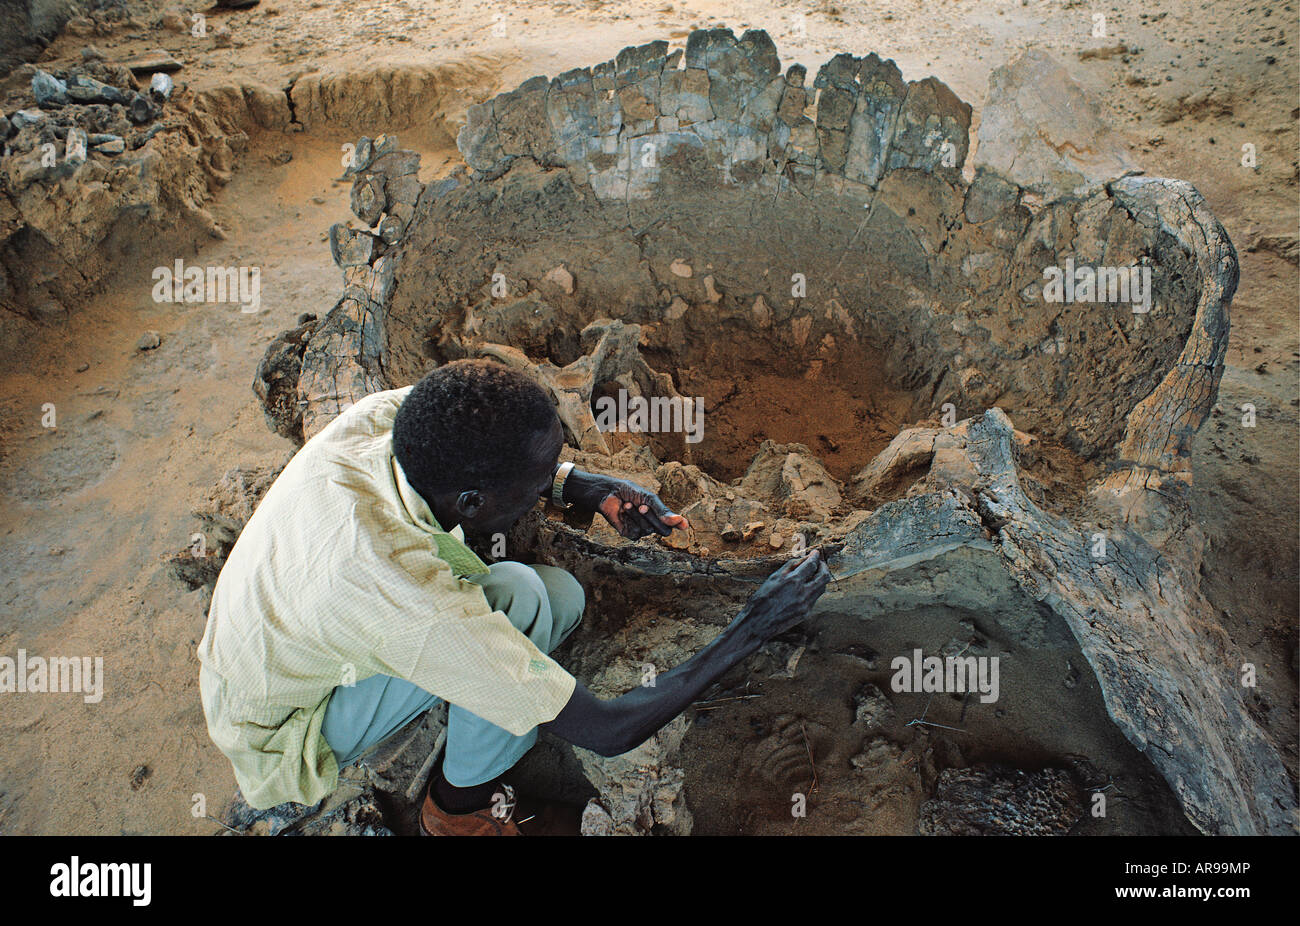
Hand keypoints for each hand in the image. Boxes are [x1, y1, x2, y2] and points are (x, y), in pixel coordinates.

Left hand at [564, 470, 688, 539]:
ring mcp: (642, 530)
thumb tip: (680, 522)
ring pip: (648, 530)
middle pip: (664, 530)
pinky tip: (623, 511)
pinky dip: (629, 519)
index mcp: (659, 514)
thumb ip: (663, 510)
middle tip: (642, 506)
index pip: (674, 523)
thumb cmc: (630, 492)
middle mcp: (653, 524)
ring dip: (638, 516)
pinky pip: (636, 532)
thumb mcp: (649, 498)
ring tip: (628, 504)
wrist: (609, 492)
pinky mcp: (630, 533)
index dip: (679, 524)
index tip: (684, 525)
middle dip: (653, 517)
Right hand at [736, 550, 831, 642]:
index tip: (815, 553)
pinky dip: (813, 590)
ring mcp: (806, 604)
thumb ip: (790, 566)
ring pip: (822, 588)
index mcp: (793, 581)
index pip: (812, 565)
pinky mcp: (806, 613)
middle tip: (819, 563)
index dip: (815, 557)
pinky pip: (815, 598)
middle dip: (823, 567)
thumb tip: (804, 558)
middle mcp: (802, 592)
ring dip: (820, 579)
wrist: (758, 623)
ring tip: (813, 575)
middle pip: (824, 576)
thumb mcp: (774, 577)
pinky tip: (805, 588)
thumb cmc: (762, 598)